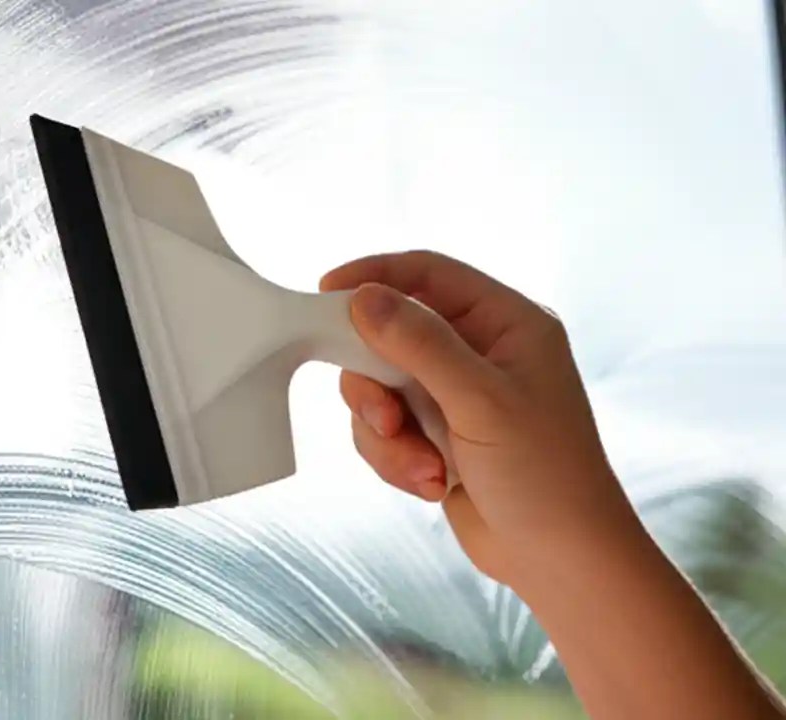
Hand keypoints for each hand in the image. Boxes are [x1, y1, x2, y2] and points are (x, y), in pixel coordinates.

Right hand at [320, 250, 642, 587]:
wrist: (560, 561)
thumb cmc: (545, 477)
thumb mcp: (480, 402)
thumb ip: (419, 344)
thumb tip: (363, 298)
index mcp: (506, 324)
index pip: (429, 273)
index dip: (376, 274)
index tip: (326, 289)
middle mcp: (479, 352)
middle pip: (390, 334)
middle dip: (376, 383)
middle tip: (384, 418)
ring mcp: (455, 395)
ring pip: (378, 388)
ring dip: (387, 434)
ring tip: (425, 468)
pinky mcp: (436, 435)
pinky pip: (383, 429)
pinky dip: (395, 458)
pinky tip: (433, 485)